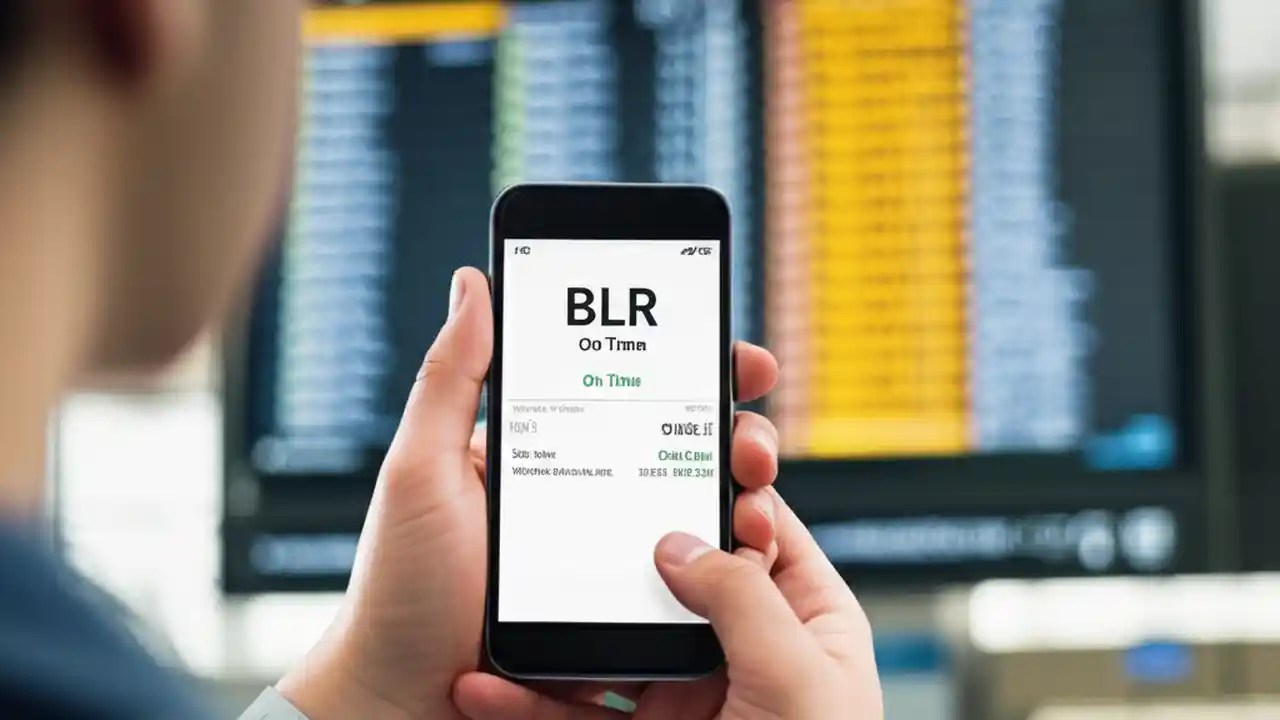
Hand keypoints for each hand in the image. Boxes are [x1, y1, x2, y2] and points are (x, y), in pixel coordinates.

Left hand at [277, 267, 784, 719]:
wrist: (405, 701)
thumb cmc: (400, 589)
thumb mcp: (419, 471)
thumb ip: (451, 378)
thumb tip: (475, 282)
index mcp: (547, 451)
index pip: (631, 390)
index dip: (695, 368)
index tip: (741, 360)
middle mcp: (587, 496)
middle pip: (681, 449)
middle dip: (737, 437)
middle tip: (751, 448)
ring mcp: (609, 557)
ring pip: (696, 515)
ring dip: (744, 501)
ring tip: (752, 507)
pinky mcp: (622, 613)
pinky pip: (689, 585)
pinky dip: (728, 570)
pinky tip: (743, 558)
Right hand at [452, 490, 883, 719]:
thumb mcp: (797, 679)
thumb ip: (740, 600)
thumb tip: (677, 540)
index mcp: (805, 623)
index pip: (761, 532)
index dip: (722, 490)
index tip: (675, 452)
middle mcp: (743, 652)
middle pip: (675, 575)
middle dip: (620, 545)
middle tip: (574, 504)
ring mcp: (687, 697)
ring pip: (612, 641)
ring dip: (558, 623)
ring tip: (506, 588)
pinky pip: (575, 710)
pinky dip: (527, 701)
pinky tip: (484, 685)